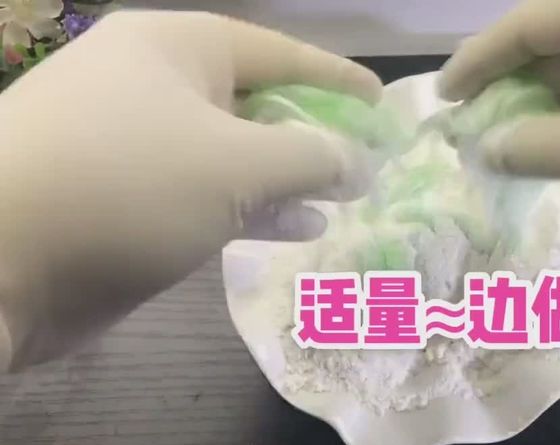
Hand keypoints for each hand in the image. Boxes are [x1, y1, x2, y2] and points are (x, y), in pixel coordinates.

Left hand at [0, 11, 381, 370]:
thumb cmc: (126, 187)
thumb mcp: (236, 165)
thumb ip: (310, 157)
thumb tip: (359, 163)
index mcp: (174, 49)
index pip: (276, 52)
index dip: (335, 79)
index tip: (382, 104)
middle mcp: (153, 86)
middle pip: (256, 102)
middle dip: (315, 134)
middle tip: (368, 160)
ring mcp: (136, 146)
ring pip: (233, 154)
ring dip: (289, 178)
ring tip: (343, 199)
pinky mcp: (127, 200)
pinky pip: (206, 194)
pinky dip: (253, 209)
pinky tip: (296, 229)